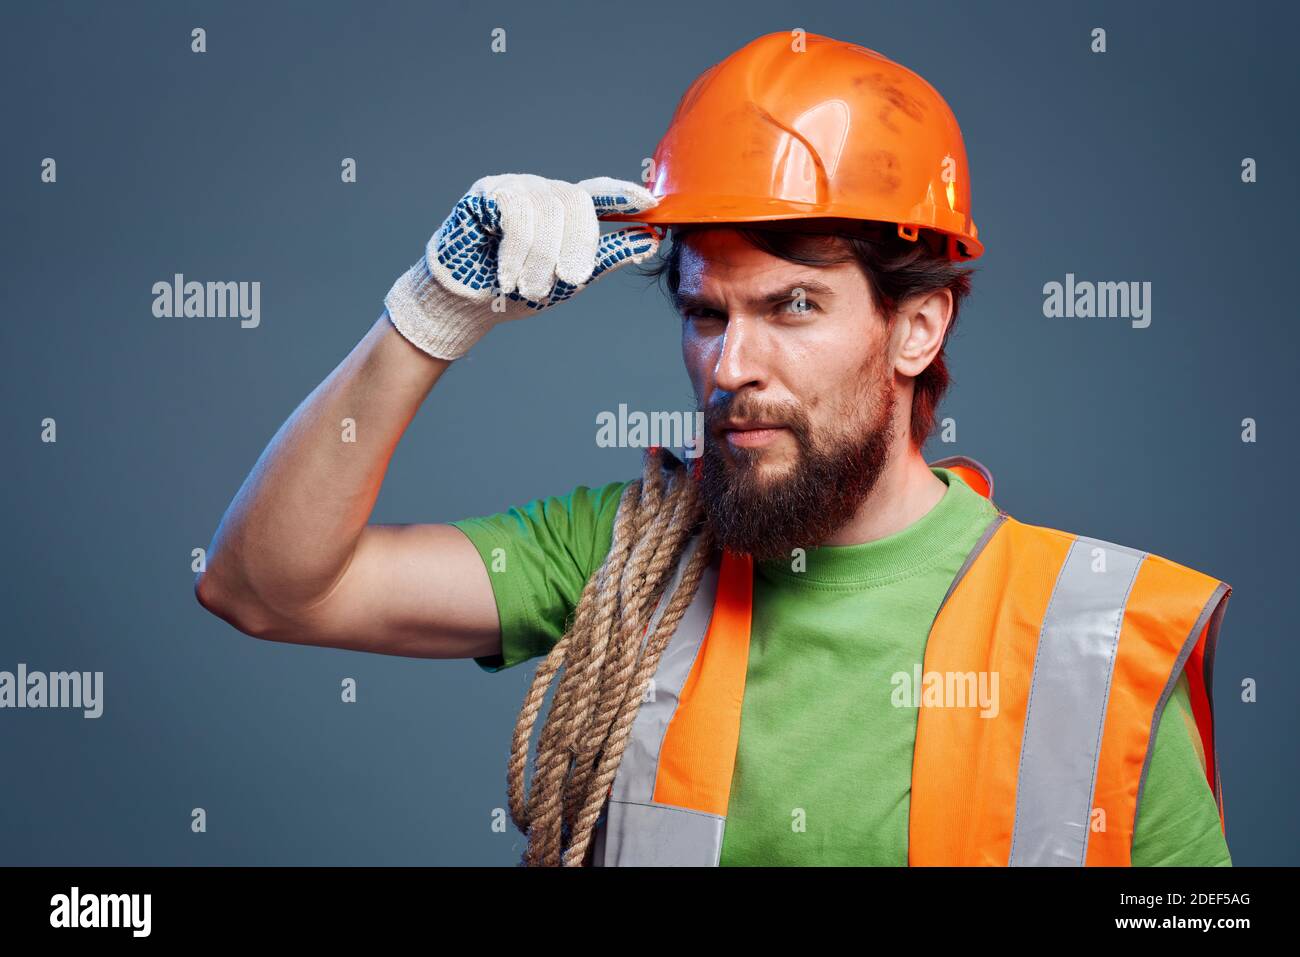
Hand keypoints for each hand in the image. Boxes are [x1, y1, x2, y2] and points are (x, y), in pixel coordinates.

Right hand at [384, 173, 660, 359]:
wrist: (468, 305)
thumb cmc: (517, 290)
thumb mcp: (570, 279)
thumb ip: (608, 257)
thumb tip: (652, 240)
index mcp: (563, 209)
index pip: (598, 193)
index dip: (624, 194)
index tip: (650, 202)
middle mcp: (542, 191)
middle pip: (576, 201)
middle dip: (577, 245)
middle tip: (569, 281)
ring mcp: (514, 186)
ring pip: (547, 210)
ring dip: (542, 257)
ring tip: (528, 286)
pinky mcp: (487, 192)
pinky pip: (517, 213)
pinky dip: (517, 250)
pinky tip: (507, 274)